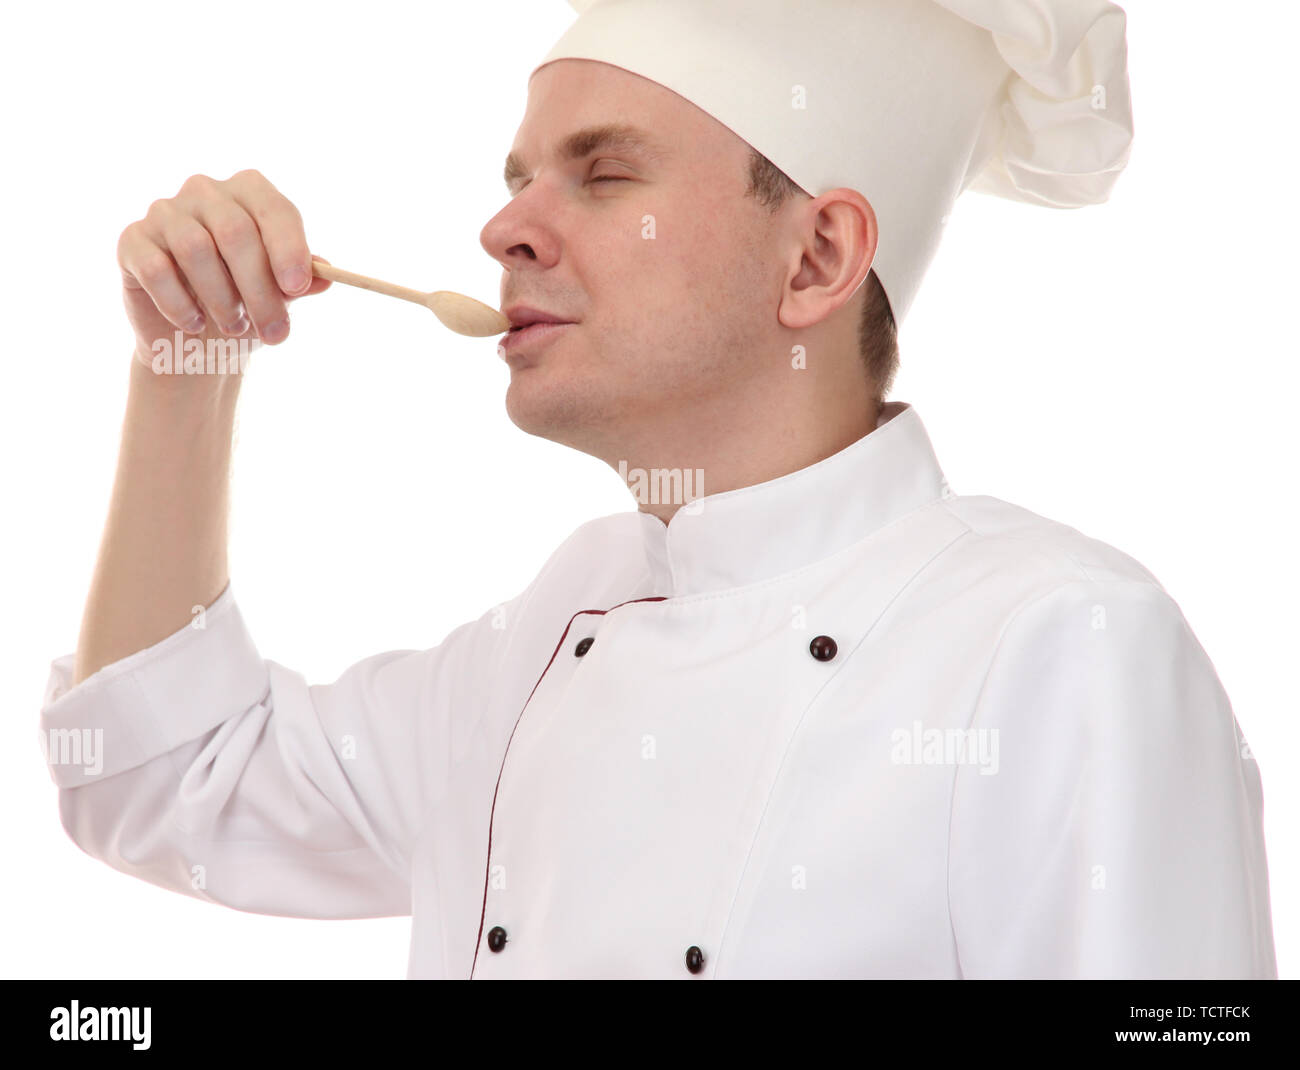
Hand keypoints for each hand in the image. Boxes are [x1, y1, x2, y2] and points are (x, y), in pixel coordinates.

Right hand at [117, 168, 331, 371]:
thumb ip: (302, 281)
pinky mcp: (132, 240)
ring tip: (236, 326)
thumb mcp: (281, 295)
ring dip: (222, 298)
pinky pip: (156, 268)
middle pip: (235, 231)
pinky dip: (180, 304)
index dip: (288, 248)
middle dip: (260, 289)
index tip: (298, 288)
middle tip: (276, 333)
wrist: (198, 341)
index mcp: (250, 194)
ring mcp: (165, 212)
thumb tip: (327, 275)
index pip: (273, 208)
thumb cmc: (247, 306)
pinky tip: (195, 324)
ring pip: (196, 249)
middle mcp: (205, 192)